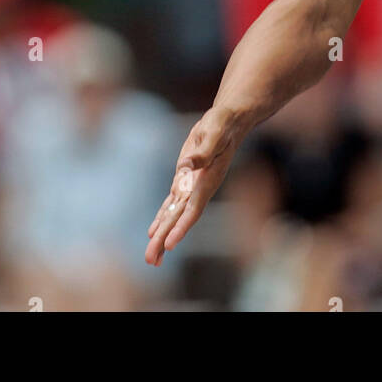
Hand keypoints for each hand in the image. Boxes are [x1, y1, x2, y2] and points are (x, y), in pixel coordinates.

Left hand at [146, 109, 245, 265]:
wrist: (229, 121)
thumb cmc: (223, 124)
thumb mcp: (214, 133)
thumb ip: (202, 151)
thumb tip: (185, 165)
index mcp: (207, 180)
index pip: (193, 208)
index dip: (181, 227)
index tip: (169, 244)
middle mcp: (199, 188)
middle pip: (180, 218)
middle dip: (165, 239)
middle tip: (151, 260)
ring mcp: (191, 185)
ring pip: (174, 215)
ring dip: (161, 235)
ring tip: (151, 257)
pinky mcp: (184, 179)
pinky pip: (172, 204)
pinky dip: (162, 218)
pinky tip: (153, 232)